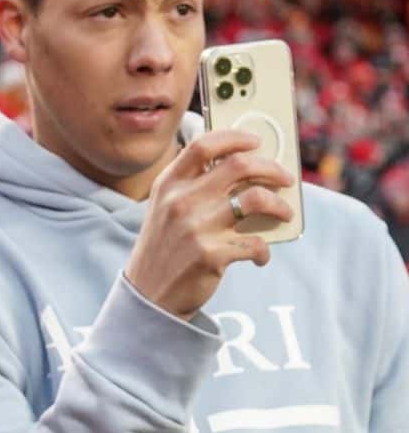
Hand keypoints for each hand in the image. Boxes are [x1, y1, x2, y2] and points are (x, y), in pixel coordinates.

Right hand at [125, 130, 296, 320]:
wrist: (149, 294)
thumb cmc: (164, 247)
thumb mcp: (164, 208)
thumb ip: (191, 186)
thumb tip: (242, 169)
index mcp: (168, 184)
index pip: (203, 145)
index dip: (235, 138)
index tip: (256, 141)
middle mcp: (181, 201)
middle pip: (239, 165)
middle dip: (271, 168)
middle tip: (284, 178)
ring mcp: (196, 227)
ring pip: (256, 199)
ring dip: (279, 206)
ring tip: (284, 213)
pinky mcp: (211, 254)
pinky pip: (255, 243)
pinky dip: (264, 251)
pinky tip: (259, 256)